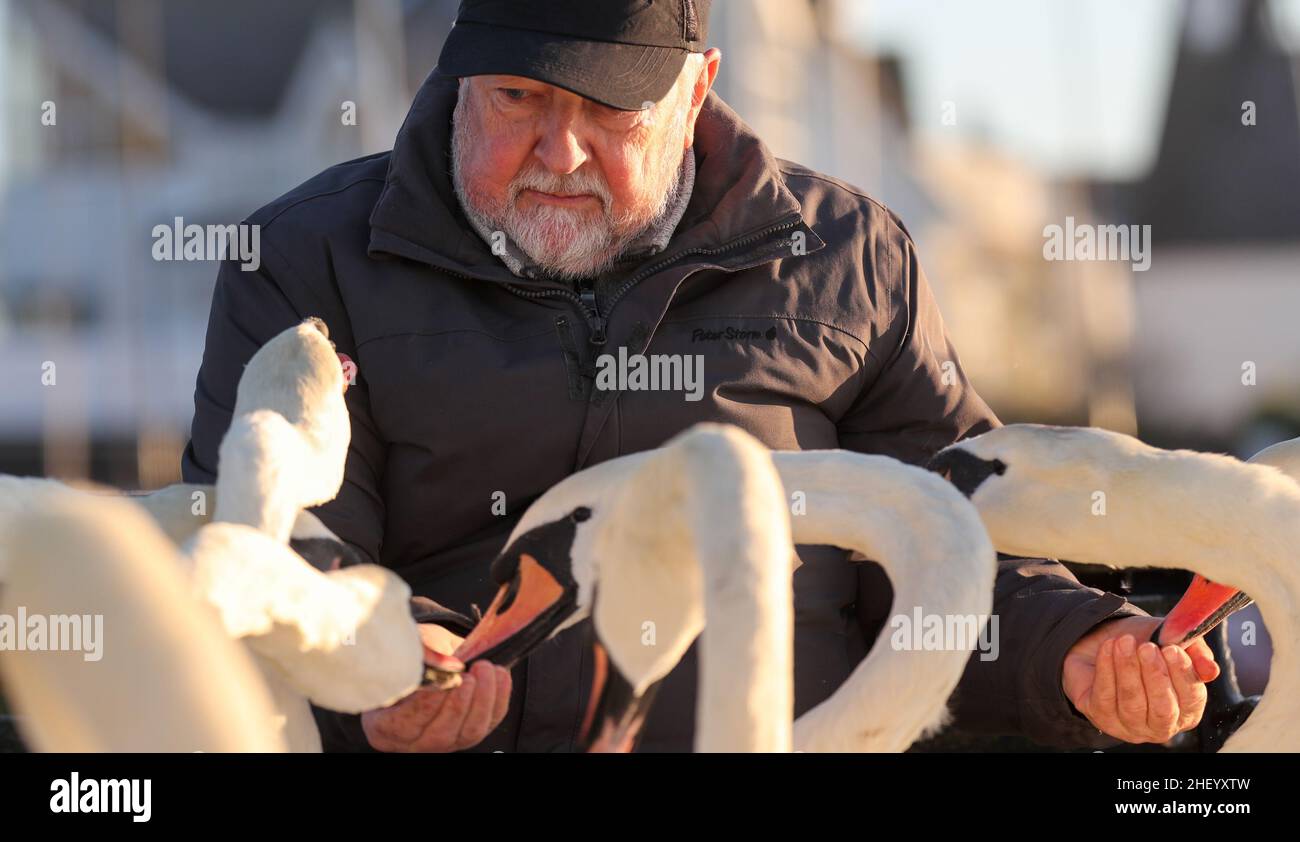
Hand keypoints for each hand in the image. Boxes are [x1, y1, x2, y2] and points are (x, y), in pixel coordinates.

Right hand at [361, 623, 511, 751]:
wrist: (426, 664)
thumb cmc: (407, 661)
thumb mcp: (404, 651)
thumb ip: (420, 654)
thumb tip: (446, 662)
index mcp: (386, 724)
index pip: (405, 722)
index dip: (425, 703)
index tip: (441, 680)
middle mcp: (414, 741)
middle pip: (440, 734)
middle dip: (457, 702)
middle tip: (466, 675)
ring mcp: (445, 741)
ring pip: (469, 732)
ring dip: (482, 700)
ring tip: (485, 670)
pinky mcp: (470, 733)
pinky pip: (489, 723)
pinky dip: (498, 699)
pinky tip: (499, 675)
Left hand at [1062, 615, 1218, 743]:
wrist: (1106, 644)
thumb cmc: (1145, 645)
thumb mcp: (1172, 641)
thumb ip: (1195, 651)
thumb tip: (1211, 670)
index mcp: (1187, 710)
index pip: (1192, 698)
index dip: (1183, 674)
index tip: (1171, 649)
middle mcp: (1162, 725)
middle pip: (1163, 708)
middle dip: (1155, 675)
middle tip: (1146, 647)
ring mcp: (1131, 726)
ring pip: (1132, 703)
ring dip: (1128, 669)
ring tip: (1124, 642)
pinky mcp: (1103, 719)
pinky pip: (1105, 695)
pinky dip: (1106, 668)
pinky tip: (1109, 647)